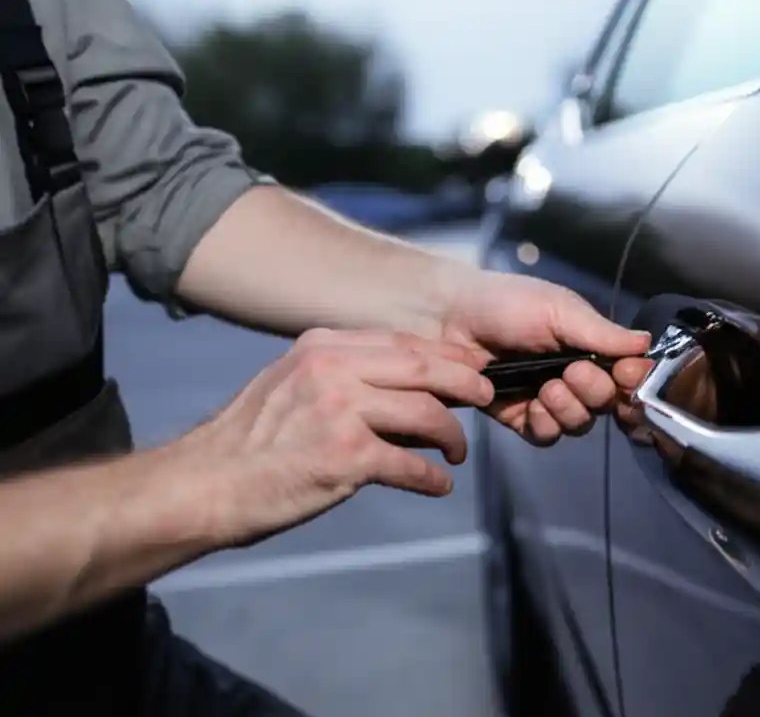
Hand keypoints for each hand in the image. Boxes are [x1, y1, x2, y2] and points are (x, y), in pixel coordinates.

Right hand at [172, 328, 493, 547]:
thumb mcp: (291, 383)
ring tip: (457, 452)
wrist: (205, 485)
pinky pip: (410, 464)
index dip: (446, 355)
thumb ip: (342, 374)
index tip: (470, 367)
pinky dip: (431, 477)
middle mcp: (333, 371)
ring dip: (451, 436)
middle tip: (486, 396)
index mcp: (322, 347)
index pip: (402, 342)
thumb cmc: (250, 442)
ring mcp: (340, 412)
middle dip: (465, 382)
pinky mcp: (345, 457)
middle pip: (424, 368)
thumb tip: (404, 387)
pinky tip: (437, 485)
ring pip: (426, 413)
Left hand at [438, 271, 651, 443]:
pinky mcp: (518, 417)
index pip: (626, 374)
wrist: (448, 318)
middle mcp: (573, 376)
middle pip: (606, 405)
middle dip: (595, 392)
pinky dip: (545, 425)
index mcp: (589, 346)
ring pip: (578, 424)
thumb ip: (601, 332)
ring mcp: (546, 399)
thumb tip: (646, 343)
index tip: (626, 372)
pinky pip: (545, 436)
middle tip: (572, 372)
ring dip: (569, 410)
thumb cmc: (505, 303)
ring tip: (548, 389)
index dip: (633, 380)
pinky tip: (533, 406)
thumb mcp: (559, 309)